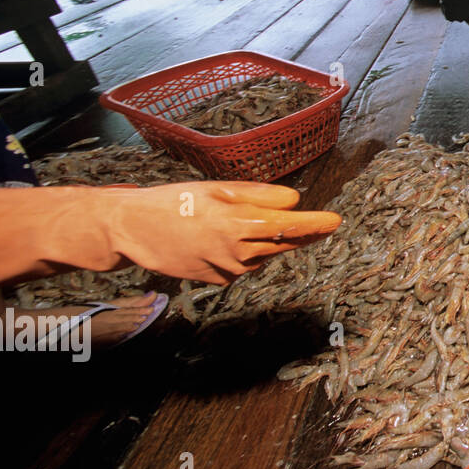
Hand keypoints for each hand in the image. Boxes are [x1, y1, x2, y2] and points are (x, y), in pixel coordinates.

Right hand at [103, 182, 341, 284]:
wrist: (133, 230)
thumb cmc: (174, 202)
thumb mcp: (216, 189)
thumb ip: (258, 195)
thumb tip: (294, 201)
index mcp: (235, 223)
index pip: (287, 226)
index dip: (314, 224)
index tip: (336, 221)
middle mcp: (235, 251)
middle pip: (282, 243)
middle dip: (303, 234)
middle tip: (323, 224)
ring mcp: (226, 269)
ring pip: (263, 254)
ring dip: (266, 241)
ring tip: (239, 222)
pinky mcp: (218, 280)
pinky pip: (243, 264)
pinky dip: (243, 252)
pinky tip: (221, 240)